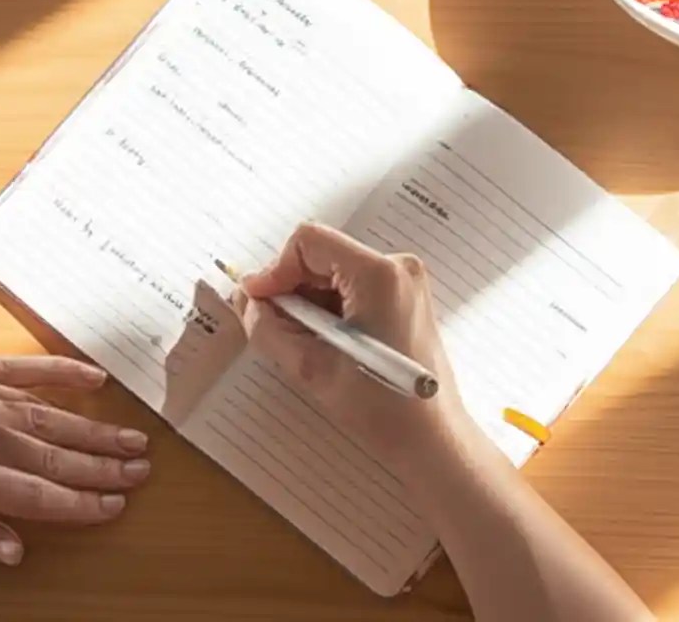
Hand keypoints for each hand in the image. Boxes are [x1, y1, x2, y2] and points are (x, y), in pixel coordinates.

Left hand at [0, 357, 149, 565]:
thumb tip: (17, 549)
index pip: (36, 494)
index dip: (81, 504)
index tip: (115, 507)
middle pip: (51, 453)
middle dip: (101, 466)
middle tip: (142, 471)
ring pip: (44, 413)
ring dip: (91, 429)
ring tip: (132, 440)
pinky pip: (16, 368)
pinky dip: (58, 373)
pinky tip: (93, 380)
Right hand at [234, 223, 467, 471]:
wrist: (431, 436)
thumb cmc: (381, 408)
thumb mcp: (310, 368)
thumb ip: (267, 326)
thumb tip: (247, 298)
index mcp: (378, 274)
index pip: (308, 241)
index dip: (275, 270)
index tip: (259, 304)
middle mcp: (397, 266)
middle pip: (322, 254)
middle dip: (292, 289)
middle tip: (281, 330)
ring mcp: (404, 280)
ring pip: (333, 272)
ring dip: (310, 302)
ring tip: (310, 344)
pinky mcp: (404, 296)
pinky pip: (352, 286)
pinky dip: (331, 308)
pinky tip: (330, 343)